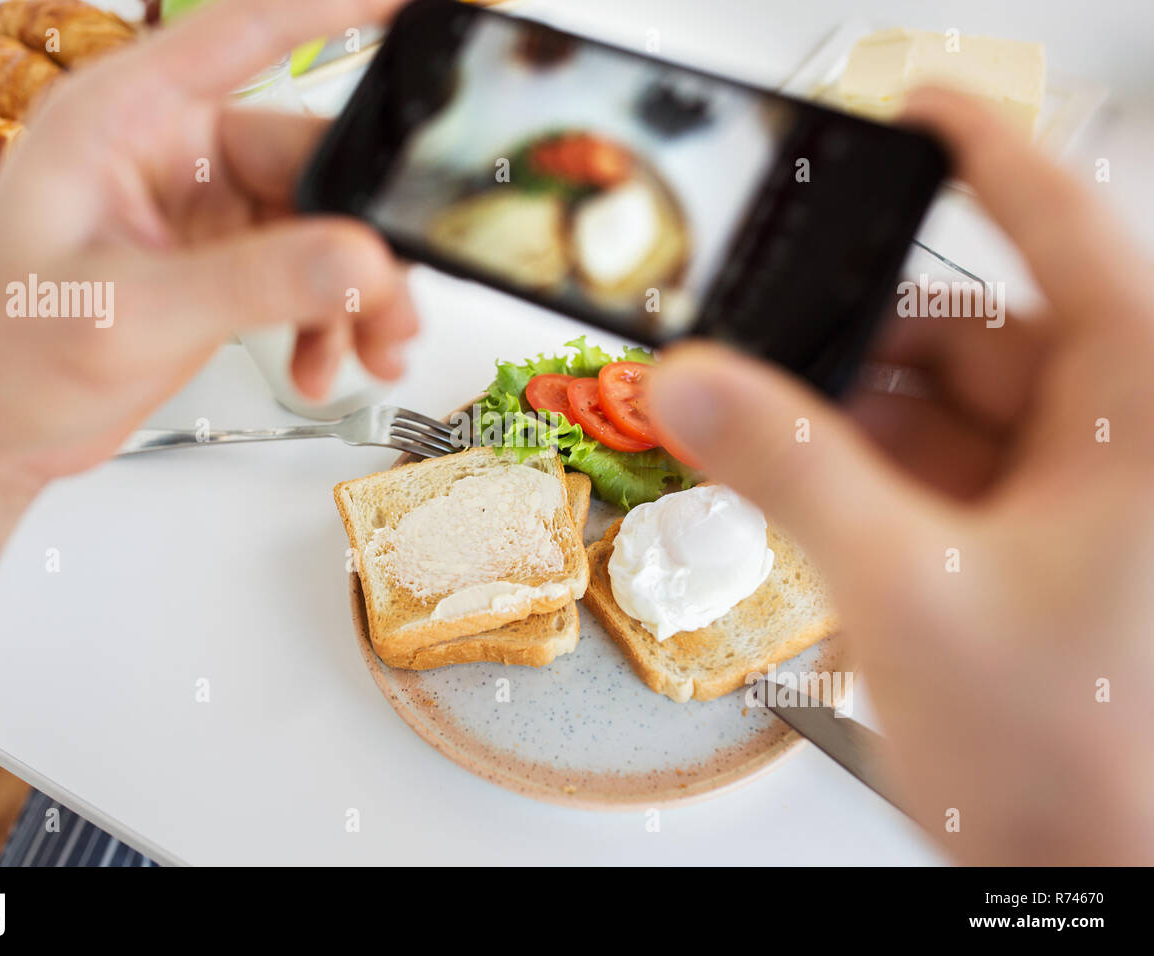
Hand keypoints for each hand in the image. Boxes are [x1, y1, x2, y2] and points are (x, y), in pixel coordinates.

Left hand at [0, 0, 413, 480]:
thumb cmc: (2, 353)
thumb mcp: (131, 314)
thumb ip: (255, 283)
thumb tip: (362, 260)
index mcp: (126, 119)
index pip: (246, 33)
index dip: (336, 10)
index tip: (412, 10)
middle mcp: (170, 153)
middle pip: (308, 158)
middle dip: (363, 236)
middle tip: (394, 299)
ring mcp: (199, 212)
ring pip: (320, 227)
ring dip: (357, 292)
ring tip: (375, 348)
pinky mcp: (218, 266)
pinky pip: (304, 276)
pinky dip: (328, 322)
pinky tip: (321, 365)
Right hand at [648, 89, 1153, 863]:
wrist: (1082, 870)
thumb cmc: (1073, 755)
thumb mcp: (902, 585)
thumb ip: (784, 467)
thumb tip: (692, 385)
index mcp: (1142, 412)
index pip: (1068, 231)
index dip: (985, 155)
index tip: (916, 109)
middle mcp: (1124, 436)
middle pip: (977, 330)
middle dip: (862, 340)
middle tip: (765, 346)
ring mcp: (1082, 490)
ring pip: (953, 402)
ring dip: (855, 413)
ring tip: (768, 430)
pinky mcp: (1041, 538)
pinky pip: (946, 464)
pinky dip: (876, 465)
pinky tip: (815, 483)